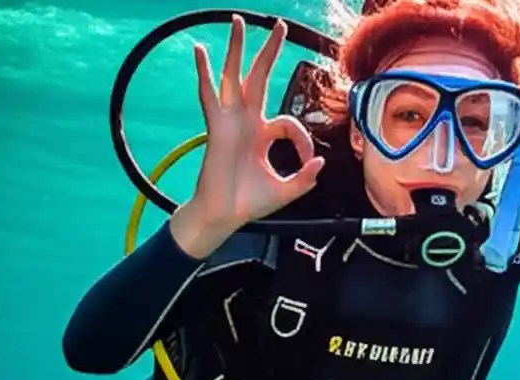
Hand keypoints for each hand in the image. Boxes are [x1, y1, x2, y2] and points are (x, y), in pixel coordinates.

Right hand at [169, 15, 325, 258]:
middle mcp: (246, 122)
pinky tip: (200, 50)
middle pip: (259, 78)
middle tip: (280, 26)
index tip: (307, 161)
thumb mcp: (287, 190)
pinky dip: (204, 72)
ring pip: (234, 77)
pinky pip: (209, 95)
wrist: (224, 217)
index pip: (289, 122)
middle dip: (269, 52)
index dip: (303, 140)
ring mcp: (230, 122)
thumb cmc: (249, 203)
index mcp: (262, 135)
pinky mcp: (217, 127)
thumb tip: (319, 162)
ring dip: (237, 49)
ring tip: (239, 22)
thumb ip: (305, 178)